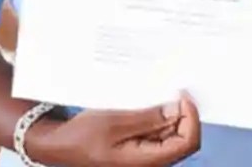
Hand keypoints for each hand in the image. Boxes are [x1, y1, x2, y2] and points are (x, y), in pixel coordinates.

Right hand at [34, 94, 200, 166]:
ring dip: (169, 114)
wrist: (60, 146)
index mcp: (145, 161)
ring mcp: (143, 156)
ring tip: (159, 94)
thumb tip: (176, 110)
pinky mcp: (137, 148)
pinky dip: (156, 117)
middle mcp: (148, 162)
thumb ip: (148, 118)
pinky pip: (155, 133)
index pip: (186, 143)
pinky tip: (148, 104)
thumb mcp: (114, 122)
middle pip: (181, 139)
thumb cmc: (81, 137)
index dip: (191, 119)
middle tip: (175, 91)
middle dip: (182, 115)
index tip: (184, 98)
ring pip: (169, 135)